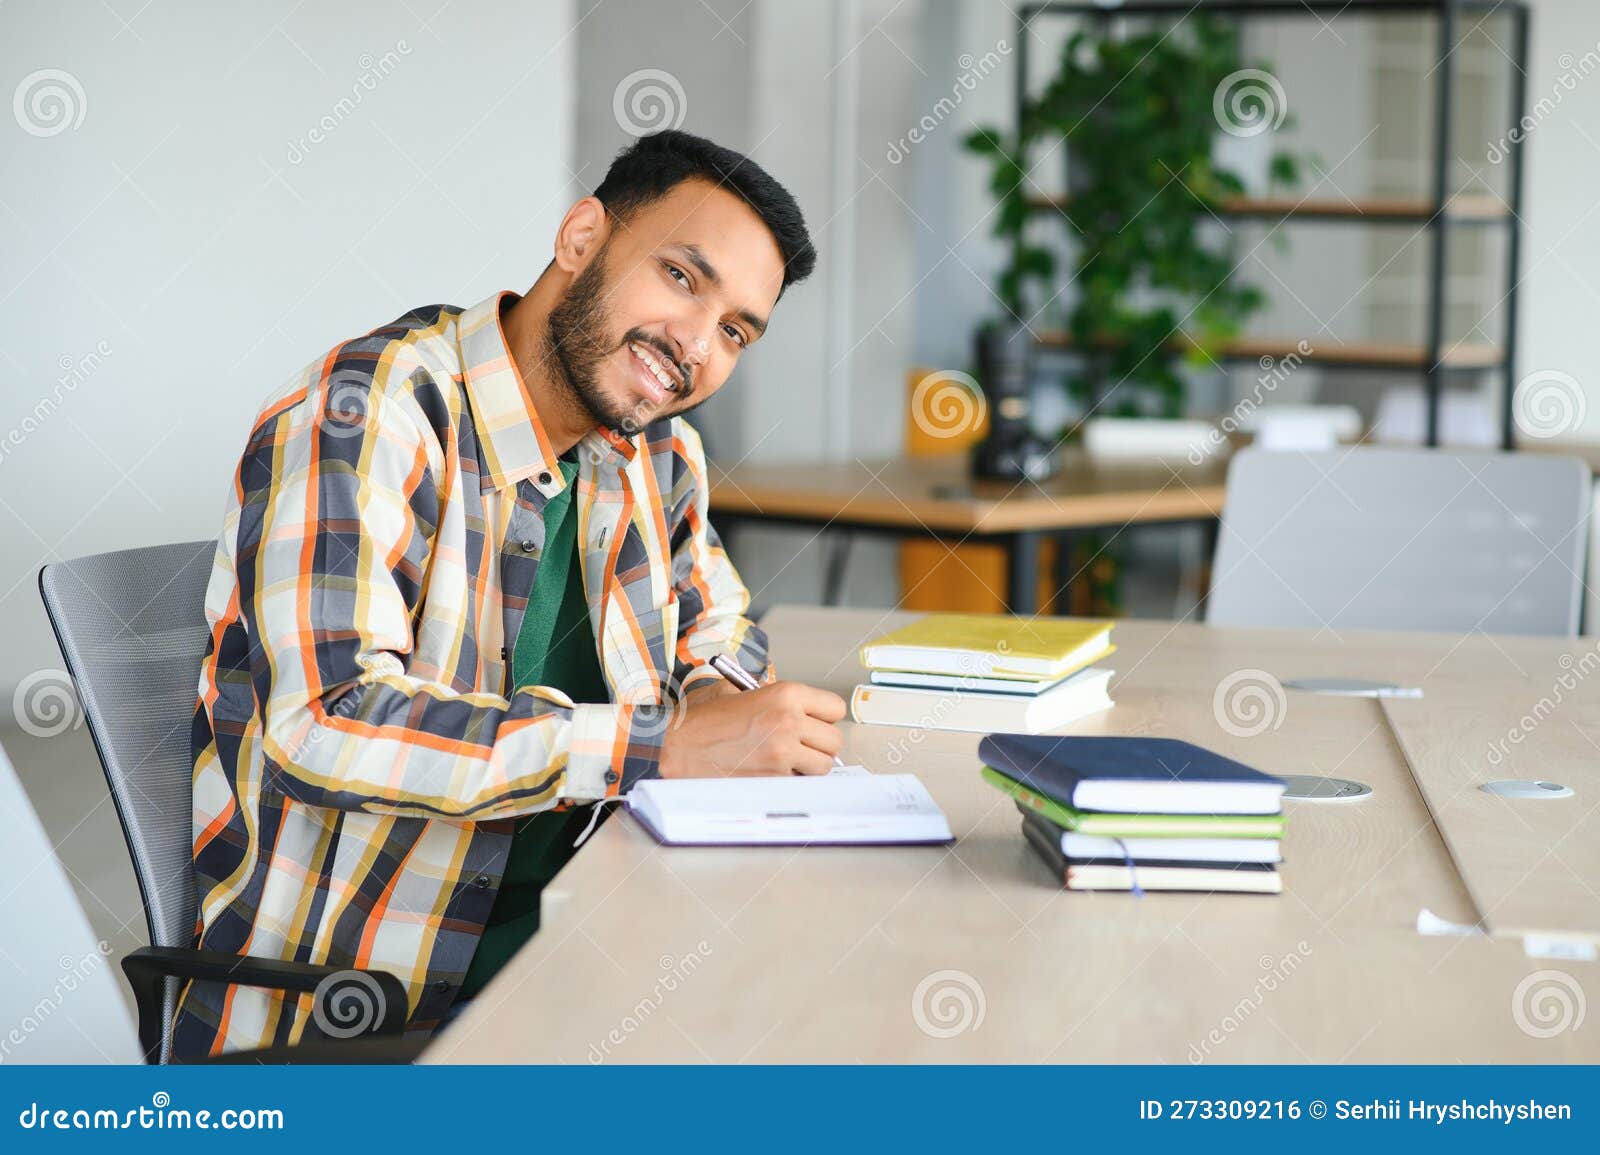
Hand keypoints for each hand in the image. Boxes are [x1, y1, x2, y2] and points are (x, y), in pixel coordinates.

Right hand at [658, 680, 846, 778]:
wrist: (673, 746)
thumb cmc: (700, 719)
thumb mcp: (738, 690)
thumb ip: (773, 696)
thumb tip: (800, 711)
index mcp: (785, 695)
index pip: (835, 709)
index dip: (825, 717)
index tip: (815, 722)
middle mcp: (789, 723)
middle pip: (834, 741)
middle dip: (820, 744)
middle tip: (802, 743)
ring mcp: (782, 755)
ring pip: (822, 767)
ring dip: (809, 765)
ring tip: (786, 759)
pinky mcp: (772, 780)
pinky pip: (799, 783)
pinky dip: (791, 780)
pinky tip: (770, 771)